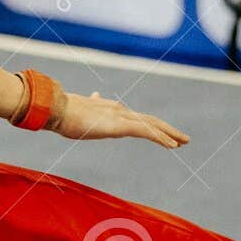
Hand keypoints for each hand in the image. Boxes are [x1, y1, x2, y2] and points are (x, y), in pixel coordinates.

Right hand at [52, 91, 188, 148]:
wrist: (56, 110)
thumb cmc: (63, 114)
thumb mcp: (79, 113)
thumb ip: (91, 106)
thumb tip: (94, 95)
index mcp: (112, 110)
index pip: (137, 118)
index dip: (152, 126)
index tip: (164, 134)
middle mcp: (119, 111)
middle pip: (149, 120)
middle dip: (167, 129)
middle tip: (183, 139)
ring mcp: (120, 117)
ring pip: (151, 125)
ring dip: (169, 134)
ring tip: (184, 142)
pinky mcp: (119, 125)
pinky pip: (146, 131)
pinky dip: (161, 138)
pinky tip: (173, 145)